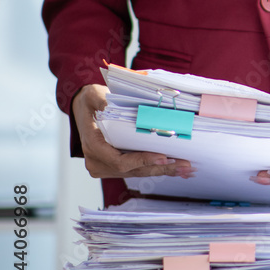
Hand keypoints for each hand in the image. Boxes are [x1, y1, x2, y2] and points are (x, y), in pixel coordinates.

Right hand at [72, 83, 194, 178]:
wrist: (84, 109)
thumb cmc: (91, 102)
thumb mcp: (95, 96)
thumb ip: (104, 102)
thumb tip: (118, 107)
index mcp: (93, 147)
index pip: (120, 161)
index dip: (143, 160)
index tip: (163, 157)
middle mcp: (98, 162)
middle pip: (134, 170)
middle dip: (161, 167)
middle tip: (184, 165)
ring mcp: (106, 167)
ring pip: (139, 172)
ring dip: (163, 170)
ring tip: (185, 169)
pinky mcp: (116, 168)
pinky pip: (138, 170)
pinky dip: (157, 168)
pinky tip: (176, 168)